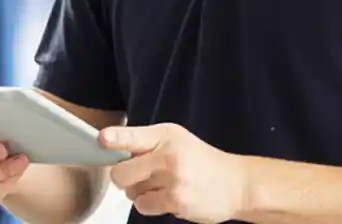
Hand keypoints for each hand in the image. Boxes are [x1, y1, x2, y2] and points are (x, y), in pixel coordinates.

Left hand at [100, 123, 248, 222]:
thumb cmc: (202, 161)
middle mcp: (170, 155)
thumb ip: (147, 143)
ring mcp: (174, 180)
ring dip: (140, 192)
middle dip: (123, 177)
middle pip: (122, 172)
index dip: (115, 138)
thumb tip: (111, 147)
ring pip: (131, 192)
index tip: (102, 139)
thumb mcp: (177, 140)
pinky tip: (168, 198)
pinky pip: (144, 206)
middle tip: (137, 176)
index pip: (133, 135)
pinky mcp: (177, 201)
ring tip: (162, 186)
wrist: (238, 184)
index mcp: (167, 136)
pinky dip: (151, 205)